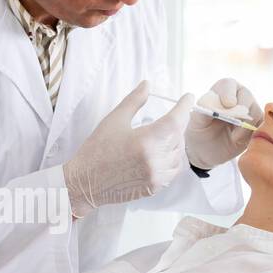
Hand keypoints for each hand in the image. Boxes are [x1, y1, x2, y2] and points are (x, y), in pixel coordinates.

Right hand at [63, 81, 193, 216]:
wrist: (84, 183)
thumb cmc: (96, 151)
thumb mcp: (114, 120)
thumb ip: (134, 101)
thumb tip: (147, 85)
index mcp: (146, 140)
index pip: (176, 120)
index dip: (184, 107)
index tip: (187, 98)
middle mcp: (154, 159)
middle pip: (179, 137)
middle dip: (178, 125)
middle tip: (171, 118)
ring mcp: (156, 176)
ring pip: (179, 155)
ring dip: (176, 144)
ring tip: (165, 137)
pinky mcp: (154, 187)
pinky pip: (173, 171)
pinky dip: (172, 160)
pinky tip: (162, 154)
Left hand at [185, 77, 263, 168]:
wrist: (206, 150)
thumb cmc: (200, 130)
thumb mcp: (196, 122)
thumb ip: (202, 113)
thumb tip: (211, 108)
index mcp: (222, 89)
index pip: (229, 85)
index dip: (229, 93)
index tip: (227, 104)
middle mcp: (239, 95)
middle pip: (246, 97)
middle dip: (239, 111)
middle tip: (232, 123)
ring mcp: (250, 109)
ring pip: (255, 113)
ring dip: (245, 127)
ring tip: (233, 137)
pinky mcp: (257, 124)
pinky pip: (261, 126)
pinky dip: (252, 134)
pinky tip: (239, 140)